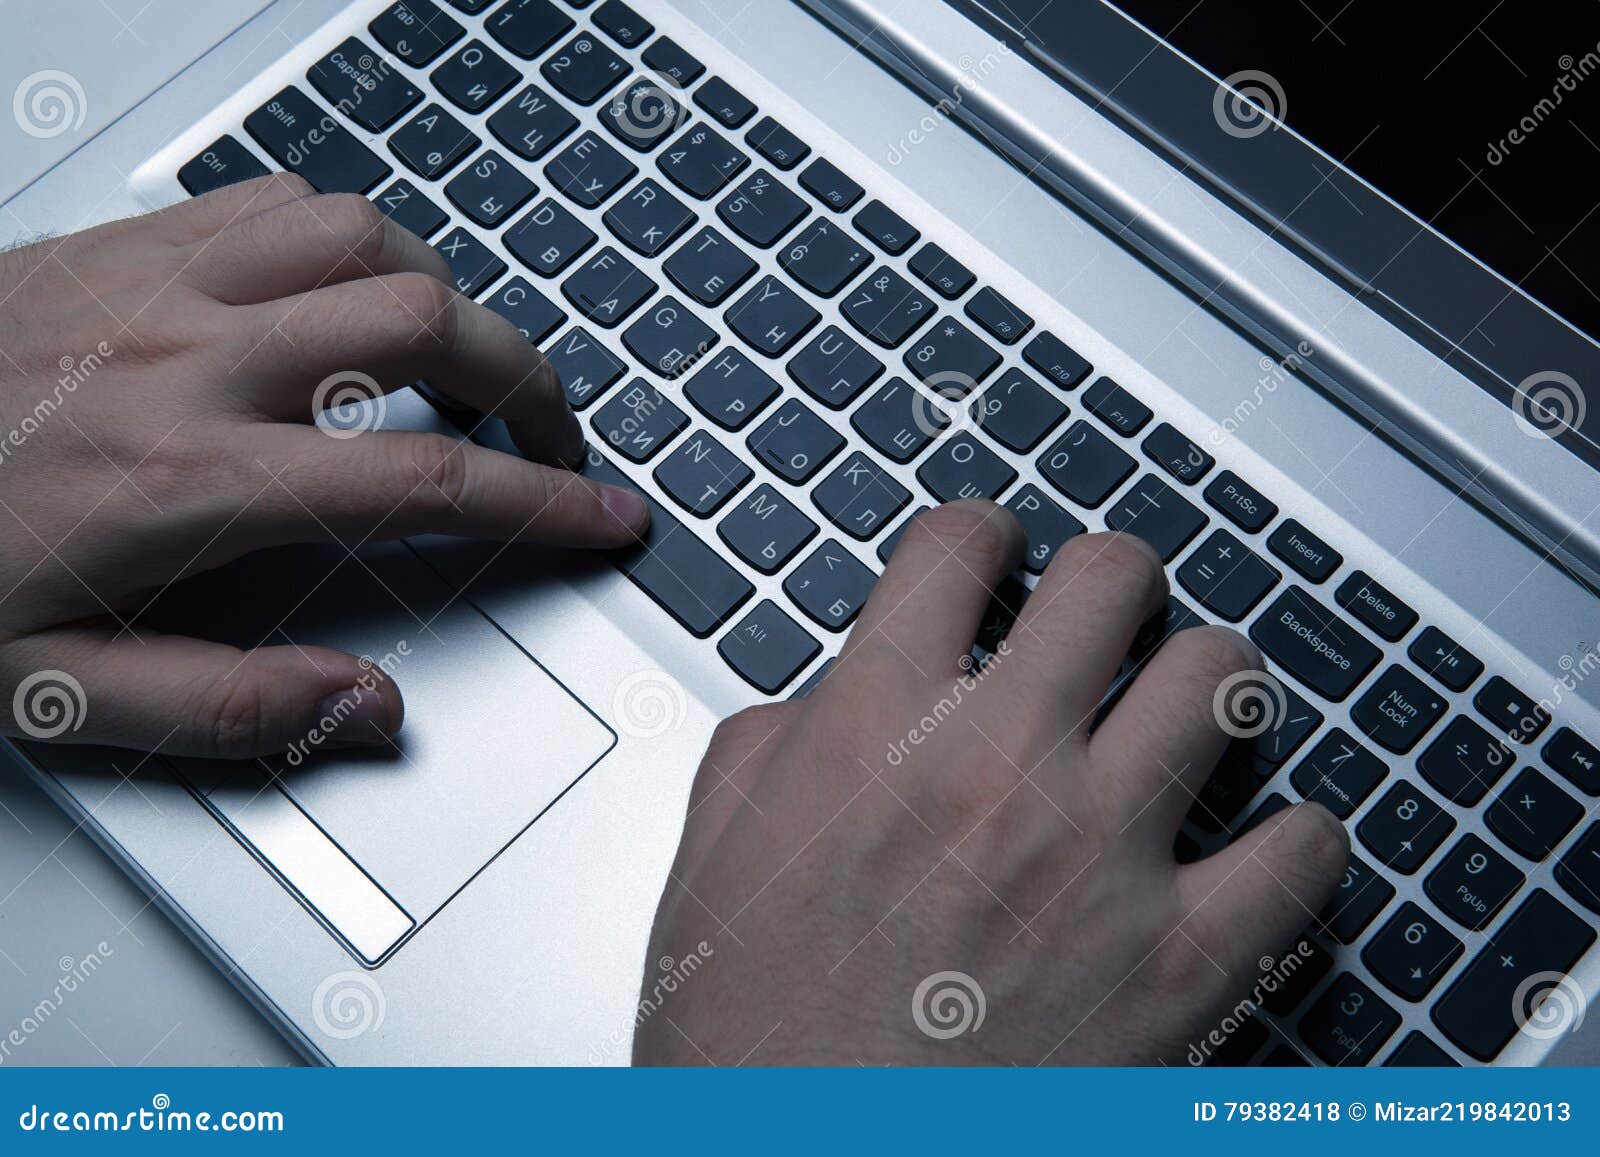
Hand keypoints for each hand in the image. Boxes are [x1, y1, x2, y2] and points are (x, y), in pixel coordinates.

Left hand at [0, 174, 645, 758]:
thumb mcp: (55, 692)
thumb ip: (230, 710)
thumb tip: (370, 705)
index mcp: (189, 484)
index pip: (425, 485)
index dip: (544, 503)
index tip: (605, 515)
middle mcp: (192, 365)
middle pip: (428, 333)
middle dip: (529, 386)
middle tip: (554, 439)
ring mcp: (160, 284)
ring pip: (369, 242)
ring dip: (450, 300)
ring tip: (469, 361)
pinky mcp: (126, 239)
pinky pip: (282, 201)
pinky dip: (357, 240)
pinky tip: (359, 287)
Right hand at [634, 501, 1346, 1064]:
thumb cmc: (751, 1041)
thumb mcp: (713, 858)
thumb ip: (776, 740)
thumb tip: (835, 693)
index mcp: (873, 729)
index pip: (956, 543)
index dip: (981, 533)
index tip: (994, 554)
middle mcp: (995, 767)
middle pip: (1111, 577)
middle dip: (1111, 580)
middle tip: (1107, 613)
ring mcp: (1099, 856)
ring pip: (1221, 676)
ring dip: (1208, 679)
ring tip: (1189, 706)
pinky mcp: (1179, 963)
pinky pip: (1302, 853)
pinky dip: (1296, 840)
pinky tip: (1263, 847)